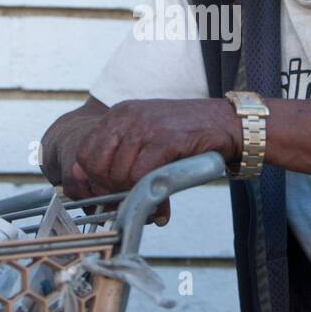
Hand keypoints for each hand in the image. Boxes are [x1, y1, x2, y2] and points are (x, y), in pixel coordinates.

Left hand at [72, 98, 240, 219]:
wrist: (226, 123)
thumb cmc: (185, 135)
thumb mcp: (146, 138)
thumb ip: (121, 158)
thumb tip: (94, 193)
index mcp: (118, 115)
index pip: (84, 153)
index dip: (92, 179)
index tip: (108, 192)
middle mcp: (127, 116)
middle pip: (97, 166)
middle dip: (110, 189)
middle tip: (130, 197)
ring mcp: (146, 126)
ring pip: (119, 173)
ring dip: (133, 193)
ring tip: (151, 196)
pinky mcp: (166, 139)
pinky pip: (142, 175)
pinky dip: (149, 191)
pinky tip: (162, 195)